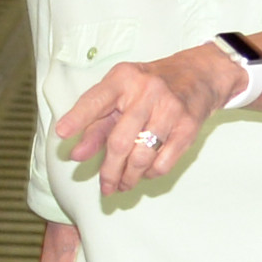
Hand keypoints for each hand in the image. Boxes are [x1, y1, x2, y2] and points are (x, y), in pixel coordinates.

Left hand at [53, 47, 231, 195]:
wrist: (200, 75)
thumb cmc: (150, 87)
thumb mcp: (120, 95)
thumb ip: (96, 124)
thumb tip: (76, 154)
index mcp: (124, 79)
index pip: (96, 100)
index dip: (78, 117)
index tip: (61, 133)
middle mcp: (147, 92)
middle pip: (120, 141)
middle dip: (109, 171)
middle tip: (104, 186)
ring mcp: (170, 109)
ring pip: (141, 157)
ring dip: (128, 178)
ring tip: (121, 185)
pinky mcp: (188, 127)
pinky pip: (163, 162)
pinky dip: (150, 173)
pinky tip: (145, 173)